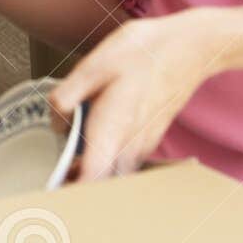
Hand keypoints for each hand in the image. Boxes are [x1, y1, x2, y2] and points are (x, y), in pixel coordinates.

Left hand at [47, 9, 227, 180]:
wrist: (190, 47)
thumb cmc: (143, 52)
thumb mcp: (93, 65)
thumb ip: (66, 97)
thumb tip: (58, 124)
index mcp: (111, 132)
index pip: (89, 183)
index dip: (69, 194)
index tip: (52, 191)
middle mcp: (130, 147)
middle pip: (101, 187)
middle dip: (77, 188)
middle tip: (56, 178)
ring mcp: (143, 145)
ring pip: (114, 176)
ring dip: (92, 176)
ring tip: (70, 165)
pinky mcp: (149, 139)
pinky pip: (125, 163)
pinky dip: (107, 163)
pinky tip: (94, 145)